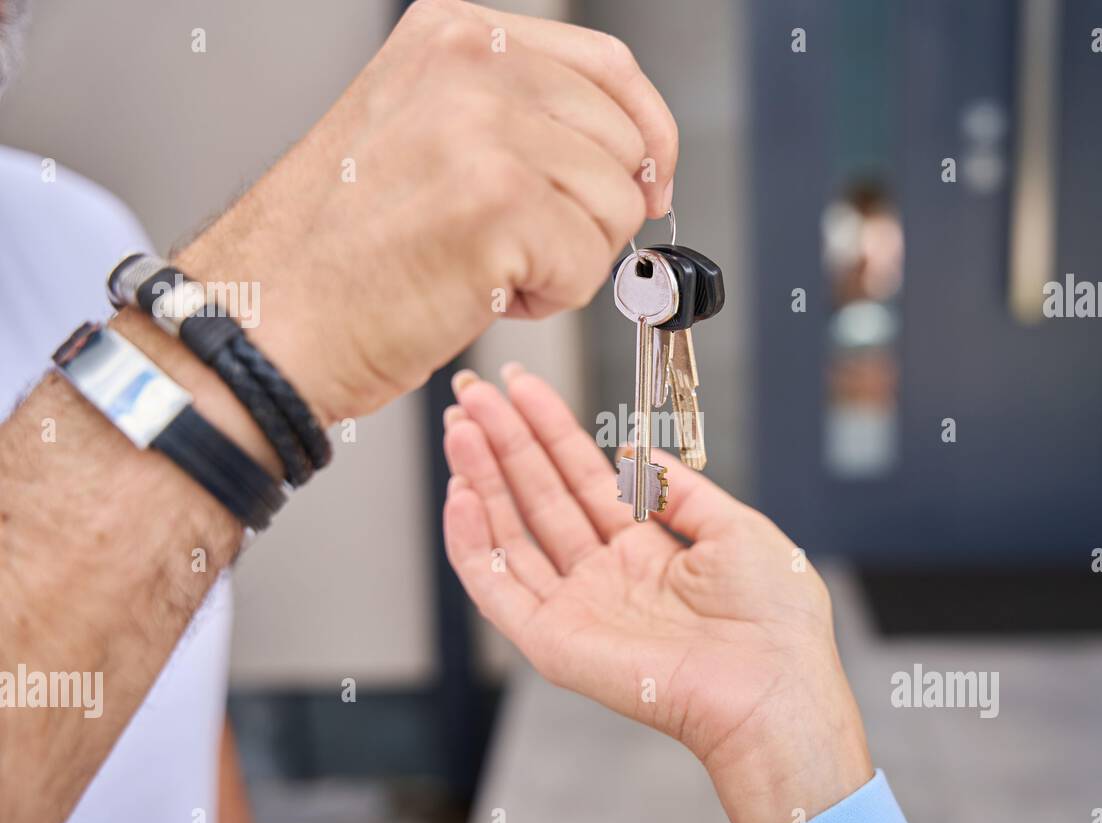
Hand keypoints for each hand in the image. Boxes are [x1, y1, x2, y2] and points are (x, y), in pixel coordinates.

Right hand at [175, 0, 676, 425]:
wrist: (268, 322)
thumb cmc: (341, 251)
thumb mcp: (425, 135)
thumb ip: (519, 117)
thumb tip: (629, 154)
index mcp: (455, 37)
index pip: (609, 68)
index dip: (647, 135)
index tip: (649, 181)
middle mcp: (470, 66)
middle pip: (623, 143)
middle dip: (593, 213)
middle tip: (519, 245)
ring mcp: (483, 130)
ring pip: (615, 207)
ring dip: (567, 259)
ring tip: (486, 266)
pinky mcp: (496, 204)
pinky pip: (588, 264)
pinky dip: (548, 299)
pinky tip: (480, 292)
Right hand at [442, 366, 873, 822]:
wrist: (774, 687)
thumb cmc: (775, 622)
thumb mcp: (735, 527)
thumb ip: (677, 488)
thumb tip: (632, 452)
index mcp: (646, 551)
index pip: (582, 478)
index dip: (550, 431)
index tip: (521, 388)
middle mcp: (604, 577)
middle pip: (539, 497)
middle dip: (505, 443)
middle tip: (473, 394)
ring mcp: (575, 609)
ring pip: (511, 533)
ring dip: (481, 480)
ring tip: (460, 427)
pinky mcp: (554, 642)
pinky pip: (499, 588)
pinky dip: (473, 543)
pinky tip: (461, 495)